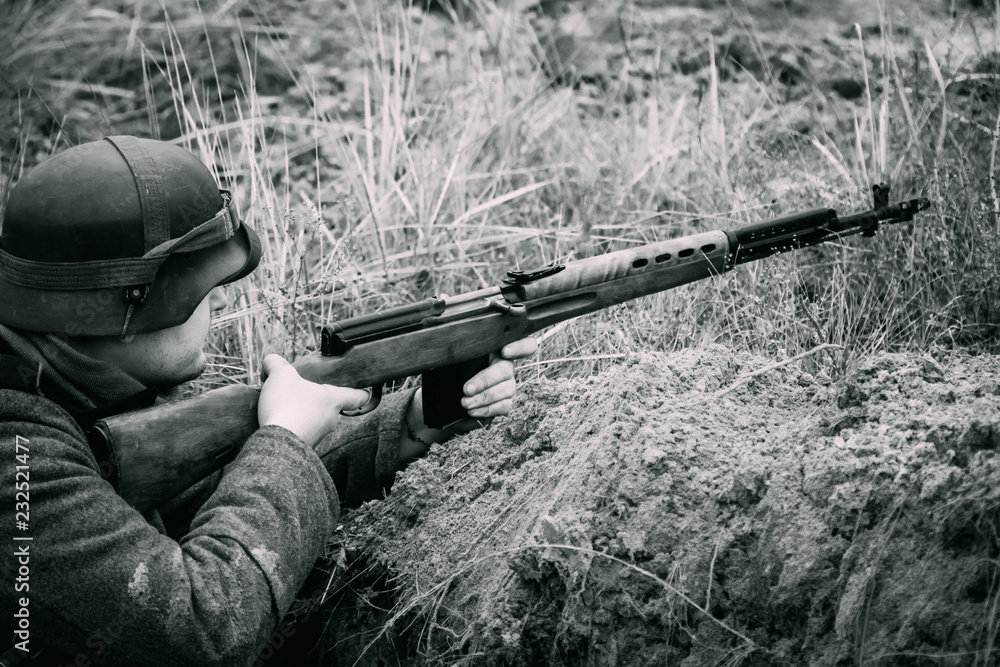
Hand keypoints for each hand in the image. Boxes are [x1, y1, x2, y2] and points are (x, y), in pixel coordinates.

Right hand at [258, 354, 369, 446]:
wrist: (276, 444)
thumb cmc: (287, 407)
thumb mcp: (280, 375)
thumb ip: (276, 364)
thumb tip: (271, 362)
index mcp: (333, 400)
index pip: (357, 396)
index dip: (363, 392)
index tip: (368, 391)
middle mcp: (330, 420)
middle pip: (329, 407)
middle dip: (314, 399)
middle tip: (298, 392)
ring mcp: (317, 436)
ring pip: (311, 420)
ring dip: (298, 413)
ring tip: (279, 406)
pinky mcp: (301, 448)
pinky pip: (297, 433)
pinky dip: (287, 426)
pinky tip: (274, 422)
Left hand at [400, 338, 538, 462]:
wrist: (447, 392)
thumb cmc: (453, 367)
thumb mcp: (457, 354)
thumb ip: (461, 346)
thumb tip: (453, 344)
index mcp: (498, 347)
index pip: (523, 344)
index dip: (519, 347)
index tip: (504, 352)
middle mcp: (506, 365)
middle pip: (506, 370)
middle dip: (485, 380)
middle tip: (467, 389)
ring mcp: (508, 384)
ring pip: (506, 390)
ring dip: (484, 398)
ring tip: (465, 402)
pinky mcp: (505, 402)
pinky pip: (503, 406)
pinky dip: (486, 409)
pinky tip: (472, 411)